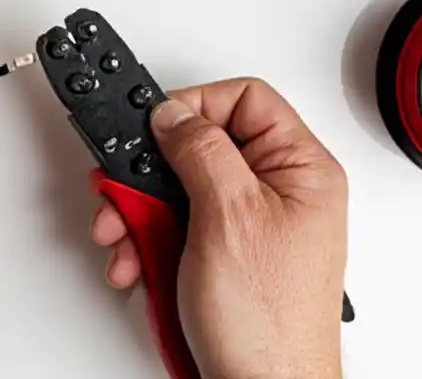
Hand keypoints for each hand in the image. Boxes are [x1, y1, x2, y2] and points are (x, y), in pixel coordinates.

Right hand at [88, 79, 347, 378]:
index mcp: (300, 169)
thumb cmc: (269, 322)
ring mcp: (248, 228)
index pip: (245, 100)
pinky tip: (137, 264)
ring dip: (138, 216)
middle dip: (149, 173)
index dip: (194, 105)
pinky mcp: (222, 258)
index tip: (152, 128)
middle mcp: (278, 193)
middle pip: (200, 147)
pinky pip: (173, 231)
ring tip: (123, 239)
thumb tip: (174, 112)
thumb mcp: (228, 216)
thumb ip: (200, 151)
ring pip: (177, 192)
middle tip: (122, 189)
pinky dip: (145, 246)